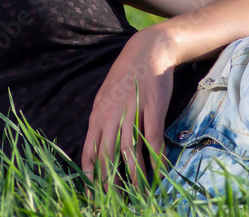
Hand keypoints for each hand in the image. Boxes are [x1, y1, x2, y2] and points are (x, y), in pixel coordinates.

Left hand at [81, 26, 177, 186]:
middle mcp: (112, 113)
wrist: (148, 50)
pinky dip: (155, 159)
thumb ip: (102, 118)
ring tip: (138, 193)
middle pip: (107, 154)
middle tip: (114, 199)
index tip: (93, 190)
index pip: (90, 148)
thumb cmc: (127, 74)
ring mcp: (133, 111)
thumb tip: (97, 142)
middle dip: (110, 181)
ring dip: (134, 175)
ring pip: (130, 150)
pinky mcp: (153, 108)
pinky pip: (153, 139)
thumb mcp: (107, 95)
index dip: (91, 171)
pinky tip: (158, 174)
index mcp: (98, 112)